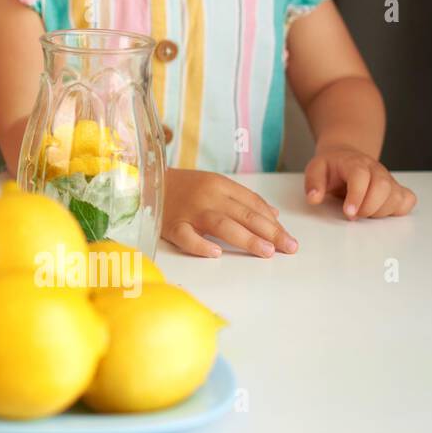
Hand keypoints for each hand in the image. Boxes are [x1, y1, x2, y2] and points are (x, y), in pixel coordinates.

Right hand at [161, 168, 298, 257]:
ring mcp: (189, 211)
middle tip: (289, 248)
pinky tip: (215, 253)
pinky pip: (186, 236)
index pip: (253, 204)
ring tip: (266, 252)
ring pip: (222, 224)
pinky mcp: (171, 224)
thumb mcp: (213, 184)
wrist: (142, 180)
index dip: (273, 223)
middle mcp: (207, 196)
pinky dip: (200, 245)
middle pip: (244, 214)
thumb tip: (274, 215)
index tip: (289, 239)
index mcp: (219, 184)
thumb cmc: (181, 186)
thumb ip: (243, 199)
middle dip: (270, 232)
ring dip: (247, 238)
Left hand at [305, 144, 415, 218]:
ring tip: (363, 212)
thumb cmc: (331, 166)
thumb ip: (313, 183)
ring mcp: (388, 179)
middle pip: (382, 188)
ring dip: (380, 211)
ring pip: (396, 196)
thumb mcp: (315, 169)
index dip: (357, 196)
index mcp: (355, 163)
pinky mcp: (396, 189)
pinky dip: (397, 209)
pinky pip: (407, 200)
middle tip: (353, 215)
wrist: (345, 157)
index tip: (348, 212)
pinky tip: (381, 210)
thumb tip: (314, 198)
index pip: (361, 177)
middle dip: (368, 207)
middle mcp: (376, 170)